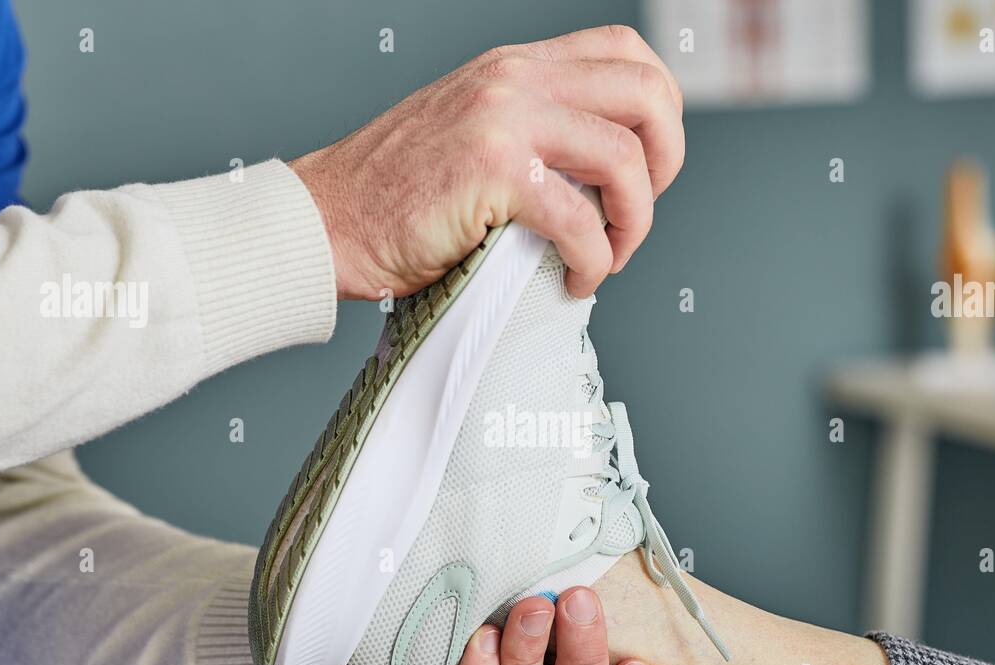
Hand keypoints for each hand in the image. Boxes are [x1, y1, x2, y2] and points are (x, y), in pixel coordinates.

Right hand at [288, 25, 683, 299]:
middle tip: (638, 214)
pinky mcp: (493, 174)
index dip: (658, 109)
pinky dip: (595, 260)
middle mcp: (515, 80)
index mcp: (514, 66)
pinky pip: (581, 220)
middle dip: (667, 161)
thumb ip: (532, 133)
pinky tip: (578, 280)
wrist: (326, 222)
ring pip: (624, 157)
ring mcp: (504, 121)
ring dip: (635, 221)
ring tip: (610, 256)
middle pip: (645, 94)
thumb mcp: (471, 134)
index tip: (645, 166)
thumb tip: (601, 180)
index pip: (624, 53)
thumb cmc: (393, 198)